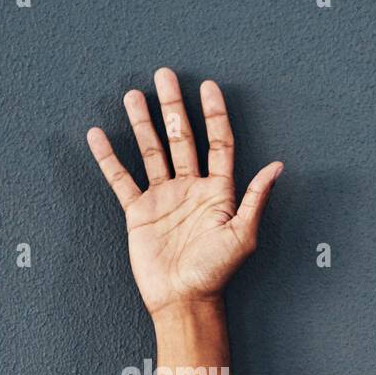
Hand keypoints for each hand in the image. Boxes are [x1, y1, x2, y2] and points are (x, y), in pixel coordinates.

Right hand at [87, 68, 282, 316]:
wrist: (183, 299)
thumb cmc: (216, 272)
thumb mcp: (242, 235)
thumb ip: (255, 198)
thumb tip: (277, 165)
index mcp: (217, 191)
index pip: (217, 142)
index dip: (214, 114)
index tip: (208, 86)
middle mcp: (190, 188)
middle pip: (181, 138)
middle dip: (173, 106)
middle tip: (165, 75)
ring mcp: (163, 198)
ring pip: (152, 151)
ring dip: (143, 123)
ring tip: (133, 95)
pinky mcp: (139, 212)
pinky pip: (121, 179)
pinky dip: (109, 158)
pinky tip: (98, 136)